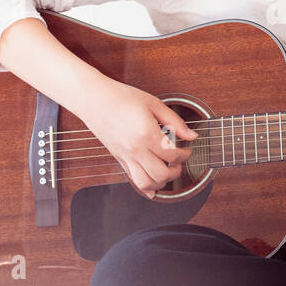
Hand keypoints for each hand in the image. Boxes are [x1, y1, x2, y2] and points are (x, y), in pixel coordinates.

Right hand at [81, 80, 197, 198]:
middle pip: (161, 174)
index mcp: (146, 134)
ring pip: (146, 184)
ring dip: (161, 182)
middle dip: (176, 171)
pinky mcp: (118, 159)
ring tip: (167, 171)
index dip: (185, 155)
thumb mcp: (153, 103)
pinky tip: (153, 187)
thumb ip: (175, 122)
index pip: (172, 155)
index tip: (187, 150)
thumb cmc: (121, 97)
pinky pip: (132, 180)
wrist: (94, 99)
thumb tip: (192, 135)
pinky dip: (145, 188)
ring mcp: (125, 156)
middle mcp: (135, 149)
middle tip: (179, 162)